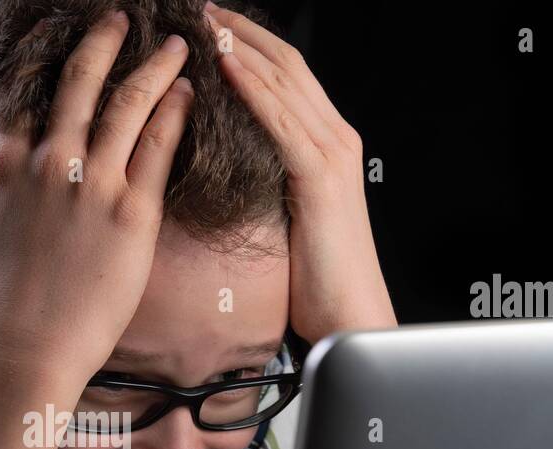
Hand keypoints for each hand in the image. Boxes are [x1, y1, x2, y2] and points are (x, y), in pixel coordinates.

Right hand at [0, 9, 194, 377]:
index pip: (26, 92)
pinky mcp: (131, 211)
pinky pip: (157, 147)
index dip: (43, 54)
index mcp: (8, 165)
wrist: (30, 345)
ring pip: (127, 105)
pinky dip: (173, 113)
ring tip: (178, 44)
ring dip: (154, 67)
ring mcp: (93, 185)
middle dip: (104, 42)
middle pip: (80, 83)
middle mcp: (51, 163)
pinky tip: (187, 92)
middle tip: (123, 19)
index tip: (60, 32)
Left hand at [205, 1, 396, 344]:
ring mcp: (332, 153)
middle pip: (287, 65)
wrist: (350, 313)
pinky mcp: (321, 176)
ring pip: (284, 83)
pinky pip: (281, 120)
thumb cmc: (317, 278)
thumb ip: (270, 180)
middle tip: (203, 8)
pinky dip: (252, 88)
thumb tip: (233, 164)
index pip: (287, 78)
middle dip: (243, 33)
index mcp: (326, 146)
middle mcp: (336, 138)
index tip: (212, 27)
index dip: (251, 46)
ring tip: (206, 24)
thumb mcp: (287, 216)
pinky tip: (224, 66)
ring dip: (242, 48)